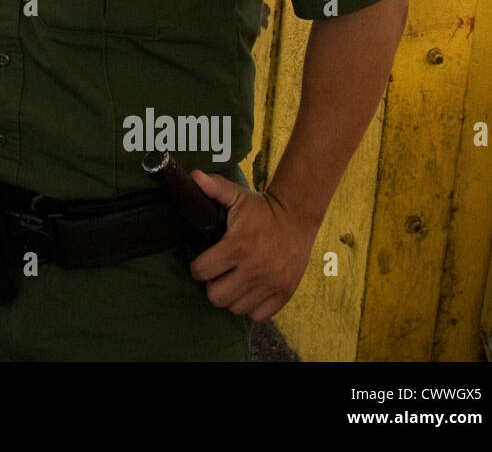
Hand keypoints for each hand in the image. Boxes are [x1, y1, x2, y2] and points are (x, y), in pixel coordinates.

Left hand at [186, 170, 320, 321]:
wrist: (298, 216)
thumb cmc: (262, 208)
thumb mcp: (237, 195)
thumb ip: (213, 187)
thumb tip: (193, 175)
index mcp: (237, 247)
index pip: (201, 272)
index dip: (197, 267)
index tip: (203, 261)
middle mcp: (253, 269)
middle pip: (216, 297)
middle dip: (212, 285)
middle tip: (217, 274)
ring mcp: (270, 284)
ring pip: (236, 308)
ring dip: (231, 297)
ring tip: (233, 282)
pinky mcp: (285, 292)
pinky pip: (259, 314)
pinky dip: (251, 306)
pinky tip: (250, 290)